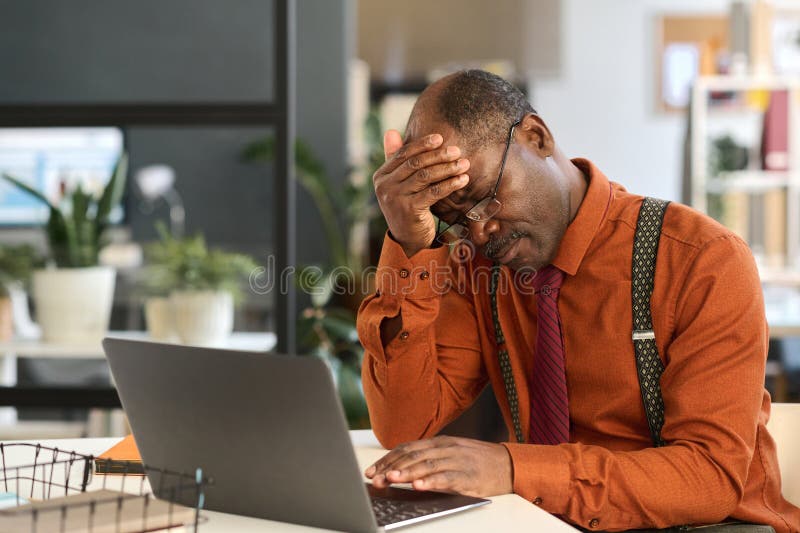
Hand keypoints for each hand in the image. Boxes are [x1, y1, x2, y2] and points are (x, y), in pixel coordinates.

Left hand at [364, 436, 512, 497]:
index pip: (407, 448)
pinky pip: (447, 478)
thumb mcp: (450, 453)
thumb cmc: (477, 461)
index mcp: (440, 442)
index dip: (388, 458)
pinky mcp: (468, 475)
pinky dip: (432, 481)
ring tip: (391, 478)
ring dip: (407, 472)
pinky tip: (420, 486)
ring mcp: (457, 460)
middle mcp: (446, 448)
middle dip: (392, 467)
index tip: (372, 470)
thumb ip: (429, 457)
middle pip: (413, 456)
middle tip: (376, 478)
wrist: (508, 464)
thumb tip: (400, 467)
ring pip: (427, 465)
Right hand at [373, 130, 470, 256]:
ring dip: (447, 168)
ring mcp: (395, 198)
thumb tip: (390, 131)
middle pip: (415, 164)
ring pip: (426, 176)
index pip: (403, 154)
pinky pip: (433, 192)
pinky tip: (462, 180)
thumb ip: (395, 159)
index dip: (422, 145)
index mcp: (381, 176)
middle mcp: (384, 186)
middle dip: (438, 155)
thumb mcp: (398, 184)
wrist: (407, 239)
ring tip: (464, 164)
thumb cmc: (406, 207)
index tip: (440, 138)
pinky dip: (450, 184)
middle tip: (457, 151)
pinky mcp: (409, 210)